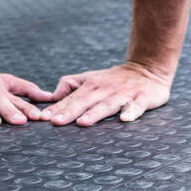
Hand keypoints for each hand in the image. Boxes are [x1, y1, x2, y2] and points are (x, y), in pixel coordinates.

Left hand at [41, 63, 171, 125]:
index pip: (72, 98)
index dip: (57, 108)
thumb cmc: (114, 79)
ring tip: (83, 123)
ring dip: (95, 113)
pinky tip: (125, 119)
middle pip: (86, 102)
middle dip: (71, 111)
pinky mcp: (143, 98)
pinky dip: (132, 112)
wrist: (147, 68)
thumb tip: (50, 97)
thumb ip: (70, 85)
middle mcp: (106, 89)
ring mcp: (125, 94)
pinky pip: (137, 106)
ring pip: (108, 105)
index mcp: (92, 86)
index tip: (43, 118)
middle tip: (56, 122)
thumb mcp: (90, 78)